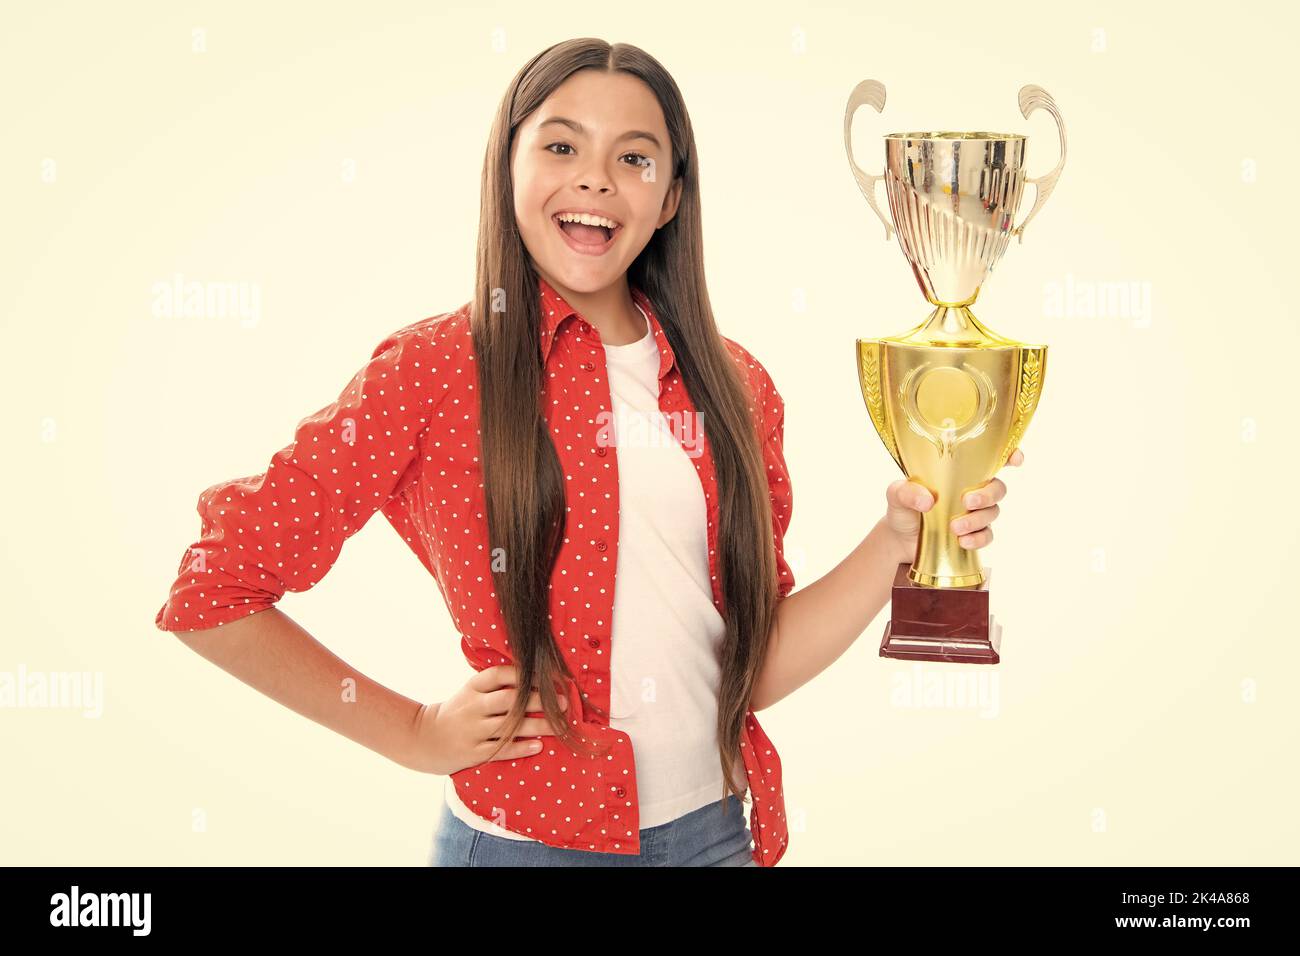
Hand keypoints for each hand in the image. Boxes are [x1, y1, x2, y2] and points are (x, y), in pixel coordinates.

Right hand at [401, 664, 568, 774]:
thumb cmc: (459, 711)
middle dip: (538, 701)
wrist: (424, 739)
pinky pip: (501, 750)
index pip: (499, 675)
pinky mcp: (473, 753)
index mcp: (472, 687)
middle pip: (509, 701)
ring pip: (509, 727)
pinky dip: (520, 748)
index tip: (549, 678)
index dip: (525, 675)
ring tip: (559, 726)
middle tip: (563, 702)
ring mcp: (472, 731)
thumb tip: (538, 675)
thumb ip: (497, 684)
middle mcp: (472, 707)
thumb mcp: (471, 691)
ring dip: (537, 726)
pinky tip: (539, 746)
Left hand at [882, 447, 1024, 563]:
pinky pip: (987, 536)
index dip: (1008, 455)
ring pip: (993, 512)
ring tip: (955, 528)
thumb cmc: (902, 508)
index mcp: (957, 473)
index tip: (1015, 460)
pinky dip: (978, 538)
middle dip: (987, 495)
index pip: (990, 459)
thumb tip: (928, 501)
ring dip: (977, 520)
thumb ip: (907, 492)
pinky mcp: (972, 534)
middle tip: (966, 502)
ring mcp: (974, 513)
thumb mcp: (896, 495)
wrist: (898, 539)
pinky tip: (963, 542)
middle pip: (997, 488)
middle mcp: (971, 490)